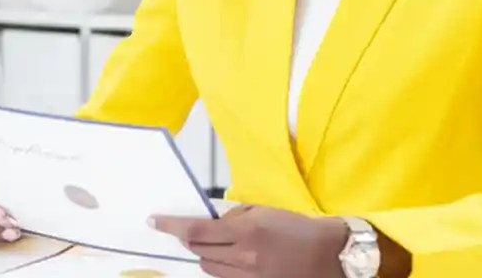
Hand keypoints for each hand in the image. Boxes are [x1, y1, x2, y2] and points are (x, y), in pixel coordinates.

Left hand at [150, 204, 348, 277]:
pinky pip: (224, 277)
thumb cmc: (298, 228)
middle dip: (190, 238)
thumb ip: (234, 215)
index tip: (154, 221)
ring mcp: (247, 276)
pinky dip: (220, 266)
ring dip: (206, 253)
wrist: (327, 256)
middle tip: (191, 230)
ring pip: (208, 266)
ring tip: (221, 244)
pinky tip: (232, 258)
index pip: (196, 229)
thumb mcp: (264, 211)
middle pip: (197, 249)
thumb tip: (212, 220)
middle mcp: (242, 256)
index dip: (171, 225)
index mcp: (245, 231)